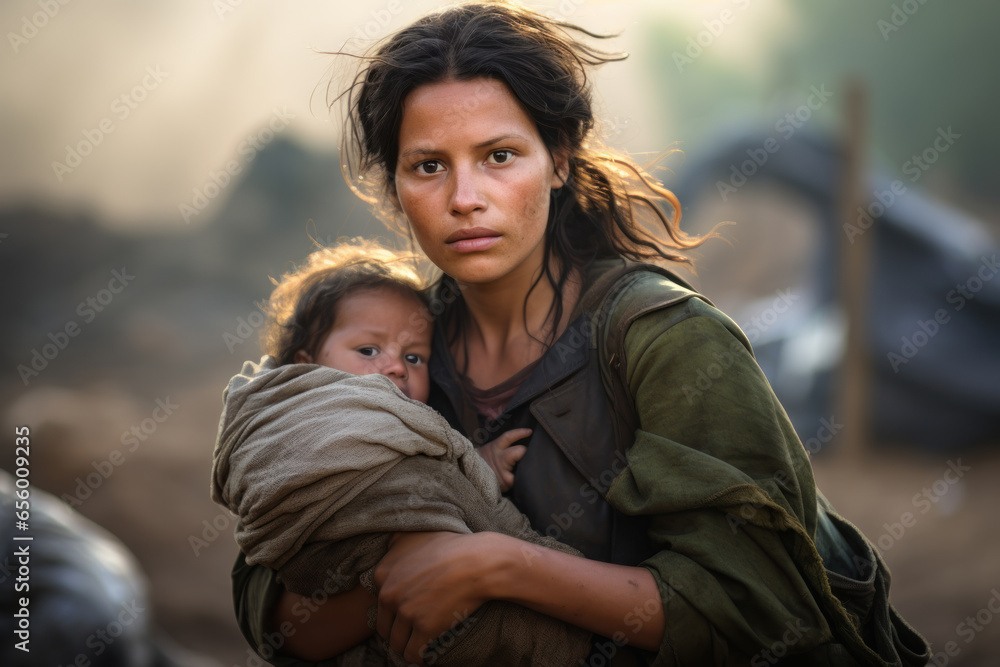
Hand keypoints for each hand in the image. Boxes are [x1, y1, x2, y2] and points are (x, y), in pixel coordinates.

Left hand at [373, 531, 504, 663]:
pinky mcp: (424, 628)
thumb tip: (390, 545)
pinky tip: (428, 652)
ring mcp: (406, 612)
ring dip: (407, 646)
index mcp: (382, 573)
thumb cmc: (451, 547)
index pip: (378, 605)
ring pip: (397, 644)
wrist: (478, 562)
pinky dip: (420, 657)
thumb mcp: (416, 535)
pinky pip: (413, 655)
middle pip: (385, 627)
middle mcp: (388, 593)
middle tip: (414, 629)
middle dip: (398, 631)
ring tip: (420, 642)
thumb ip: (396, 542)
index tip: (407, 611)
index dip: (393, 610)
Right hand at [476, 428, 530, 491]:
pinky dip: (520, 479)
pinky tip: (519, 479)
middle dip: (524, 452)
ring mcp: (503, 472)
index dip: (520, 433)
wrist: (471, 475)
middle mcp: (499, 458)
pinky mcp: (506, 483)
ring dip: (524, 468)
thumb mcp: (490, 449)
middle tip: (526, 453)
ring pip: (521, 467)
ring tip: (524, 469)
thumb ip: (502, 445)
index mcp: (495, 447)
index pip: (508, 437)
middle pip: (518, 452)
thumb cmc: (484, 461)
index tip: (529, 431)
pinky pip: (518, 480)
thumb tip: (520, 442)